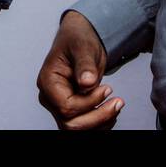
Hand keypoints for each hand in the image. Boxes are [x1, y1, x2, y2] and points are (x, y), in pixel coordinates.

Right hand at [37, 10, 122, 129]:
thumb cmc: (77, 38)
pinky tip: (112, 109)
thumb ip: (84, 65)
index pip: (66, 107)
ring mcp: (60, 105)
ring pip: (77, 128)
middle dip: (97, 117)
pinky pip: (84, 125)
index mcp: (48, 82)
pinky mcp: (73, 108)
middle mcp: (51, 98)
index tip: (106, 89)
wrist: (82, 38)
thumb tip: (87, 82)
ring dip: (100, 122)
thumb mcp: (83, 46)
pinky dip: (100, 122)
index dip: (89, 102)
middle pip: (70, 124)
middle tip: (117, 103)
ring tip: (116, 105)